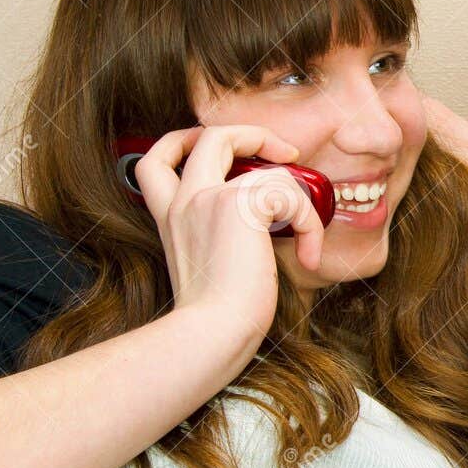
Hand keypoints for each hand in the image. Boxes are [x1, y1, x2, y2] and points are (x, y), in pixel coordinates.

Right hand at [132, 124, 325, 354]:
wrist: (211, 333)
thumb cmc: (217, 315)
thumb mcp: (211, 263)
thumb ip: (223, 233)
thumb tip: (270, 218)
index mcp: (171, 215)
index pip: (156, 159)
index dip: (185, 141)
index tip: (227, 152)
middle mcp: (185, 200)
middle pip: (209, 135)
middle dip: (252, 134)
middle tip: (286, 154)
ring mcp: (208, 199)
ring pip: (266, 165)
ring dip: (300, 199)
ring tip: (306, 236)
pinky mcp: (240, 206)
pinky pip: (291, 194)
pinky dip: (310, 223)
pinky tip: (308, 257)